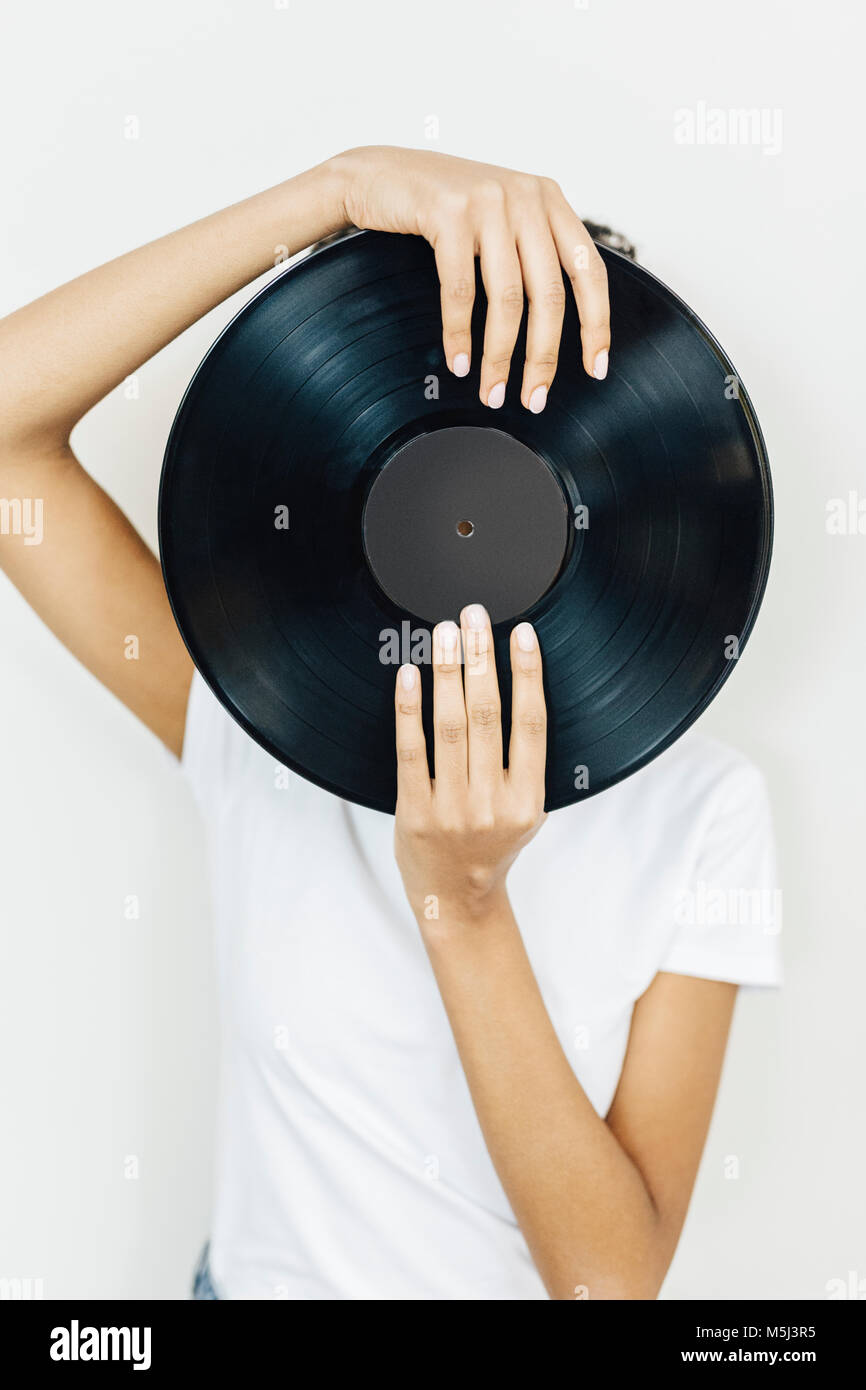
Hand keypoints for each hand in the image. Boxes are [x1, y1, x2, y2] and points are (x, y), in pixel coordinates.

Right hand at [331, 146, 609, 406]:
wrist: (376, 174)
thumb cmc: (438, 207)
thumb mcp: (498, 218)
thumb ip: (529, 251)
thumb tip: (553, 324)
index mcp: (547, 199)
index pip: (589, 269)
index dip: (596, 324)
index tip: (595, 368)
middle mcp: (525, 196)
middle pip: (548, 293)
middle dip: (542, 356)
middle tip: (533, 398)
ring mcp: (488, 201)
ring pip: (507, 298)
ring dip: (500, 356)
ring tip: (492, 391)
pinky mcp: (449, 212)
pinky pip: (461, 290)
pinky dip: (460, 334)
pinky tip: (459, 361)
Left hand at [393, 604, 546, 926]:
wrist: (456, 898)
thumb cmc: (489, 846)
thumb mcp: (524, 809)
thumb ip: (522, 760)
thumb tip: (518, 684)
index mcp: (526, 800)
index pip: (531, 722)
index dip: (528, 673)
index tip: (522, 634)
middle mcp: (491, 803)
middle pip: (487, 714)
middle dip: (481, 657)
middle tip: (474, 616)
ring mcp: (451, 808)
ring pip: (449, 725)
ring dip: (447, 671)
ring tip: (444, 633)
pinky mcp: (414, 812)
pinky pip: (410, 750)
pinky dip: (409, 709)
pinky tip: (409, 675)